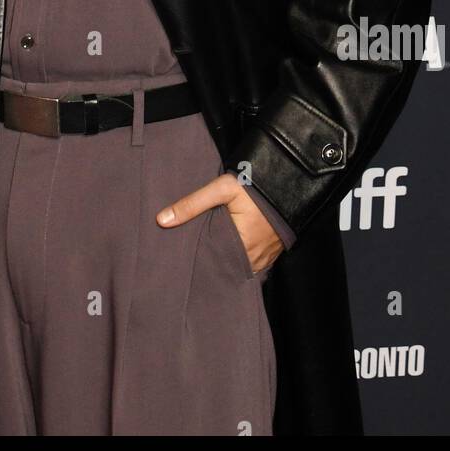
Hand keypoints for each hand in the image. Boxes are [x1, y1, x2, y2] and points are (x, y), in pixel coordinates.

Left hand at [156, 174, 284, 273]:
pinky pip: (253, 263)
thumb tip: (162, 220)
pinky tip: (230, 253)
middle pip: (227, 267)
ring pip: (240, 267)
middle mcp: (254, 257)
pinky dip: (242, 260)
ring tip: (210, 258)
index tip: (185, 263)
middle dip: (212, 264)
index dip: (200, 263)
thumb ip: (192, 204)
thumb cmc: (255, 187)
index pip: (214, 264)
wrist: (287, 182)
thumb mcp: (220, 189)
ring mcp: (265, 257)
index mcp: (240, 246)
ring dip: (228, 263)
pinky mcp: (272, 252)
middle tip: (193, 261)